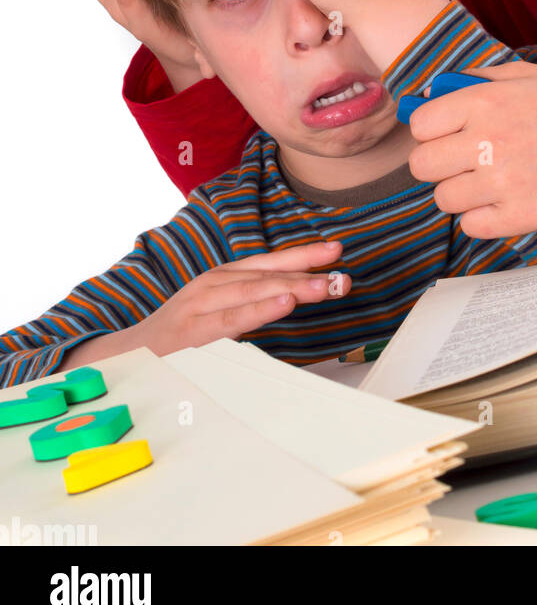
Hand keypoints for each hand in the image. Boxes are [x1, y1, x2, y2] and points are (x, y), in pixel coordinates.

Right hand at [126, 240, 349, 356]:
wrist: (127, 354)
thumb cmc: (181, 332)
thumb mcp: (218, 308)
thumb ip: (253, 301)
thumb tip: (298, 294)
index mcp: (223, 277)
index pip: (269, 262)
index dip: (304, 255)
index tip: (337, 249)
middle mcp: (213, 284)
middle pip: (267, 275)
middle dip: (308, 273)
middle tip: (341, 277)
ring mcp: (200, 305)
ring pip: (252, 292)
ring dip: (291, 288)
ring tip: (321, 286)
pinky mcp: (191, 332)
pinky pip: (231, 320)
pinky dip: (259, 310)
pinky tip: (283, 305)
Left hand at [407, 63, 536, 237]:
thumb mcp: (525, 74)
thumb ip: (474, 79)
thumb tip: (430, 92)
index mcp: (484, 102)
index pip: (420, 125)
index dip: (430, 130)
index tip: (446, 133)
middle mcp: (486, 142)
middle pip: (422, 165)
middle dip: (436, 163)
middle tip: (461, 160)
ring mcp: (501, 183)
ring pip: (443, 198)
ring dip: (459, 192)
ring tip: (486, 181)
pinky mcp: (517, 216)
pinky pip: (470, 226)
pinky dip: (481, 217)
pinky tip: (500, 201)